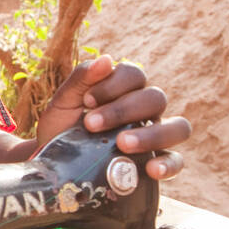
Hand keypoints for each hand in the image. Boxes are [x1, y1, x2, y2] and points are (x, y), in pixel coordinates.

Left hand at [34, 54, 190, 179]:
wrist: (51, 168)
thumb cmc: (59, 131)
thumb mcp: (61, 105)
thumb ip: (81, 80)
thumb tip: (106, 59)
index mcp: (123, 91)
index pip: (134, 75)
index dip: (113, 84)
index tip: (86, 100)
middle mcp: (144, 112)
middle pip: (155, 98)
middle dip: (123, 110)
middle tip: (91, 124)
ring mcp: (154, 138)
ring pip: (177, 127)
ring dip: (151, 134)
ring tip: (122, 144)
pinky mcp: (156, 166)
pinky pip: (176, 161)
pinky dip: (168, 164)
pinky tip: (151, 170)